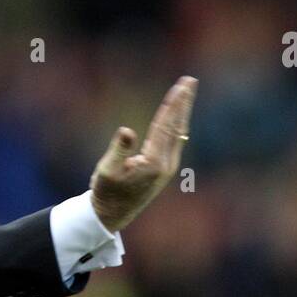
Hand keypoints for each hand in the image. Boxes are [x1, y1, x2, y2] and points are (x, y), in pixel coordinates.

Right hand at [90, 75, 197, 232]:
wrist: (112, 215)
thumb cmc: (106, 191)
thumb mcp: (106, 171)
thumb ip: (118, 150)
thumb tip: (126, 131)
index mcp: (153, 162)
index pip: (165, 126)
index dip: (173, 104)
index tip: (181, 86)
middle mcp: (166, 164)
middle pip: (177, 126)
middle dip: (183, 103)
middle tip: (190, 81)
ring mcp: (167, 168)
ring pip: (179, 134)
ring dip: (182, 113)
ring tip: (186, 94)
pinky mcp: (164, 170)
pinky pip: (175, 141)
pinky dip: (178, 125)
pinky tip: (179, 119)